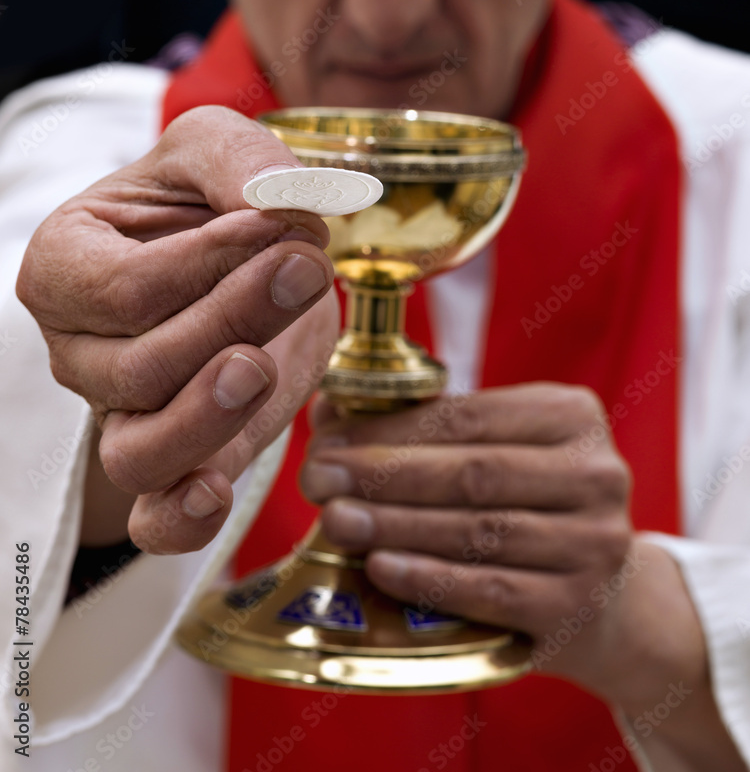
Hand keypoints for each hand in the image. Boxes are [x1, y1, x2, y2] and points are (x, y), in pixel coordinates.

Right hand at [18, 106, 337, 553]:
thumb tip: (277, 205)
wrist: (245, 260)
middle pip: (141, 366)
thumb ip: (239, 161)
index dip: (210, 261)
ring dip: (211, 413)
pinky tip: (216, 492)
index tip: (283, 224)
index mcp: (68, 267)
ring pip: (141, 449)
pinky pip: (158, 516)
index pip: (126, 288)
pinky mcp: (181, 460)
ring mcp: (122, 414)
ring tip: (263, 364)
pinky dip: (181, 516)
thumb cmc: (211, 201)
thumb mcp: (218, 147)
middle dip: (232, 319)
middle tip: (304, 266)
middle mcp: (81, 349)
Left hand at [300, 386, 716, 718]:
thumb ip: (424, 424)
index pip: (468, 415)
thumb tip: (329, 411)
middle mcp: (596, 475)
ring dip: (397, 526)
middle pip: (473, 472)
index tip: (328, 440)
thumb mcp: (499, 448)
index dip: (391, 428)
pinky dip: (430, 578)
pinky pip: (490, 590)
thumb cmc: (529, 503)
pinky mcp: (577, 607)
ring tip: (336, 521)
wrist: (607, 599)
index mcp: (572, 416)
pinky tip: (380, 567)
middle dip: (384, 475)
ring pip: (478, 531)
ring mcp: (593, 544)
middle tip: (318, 479)